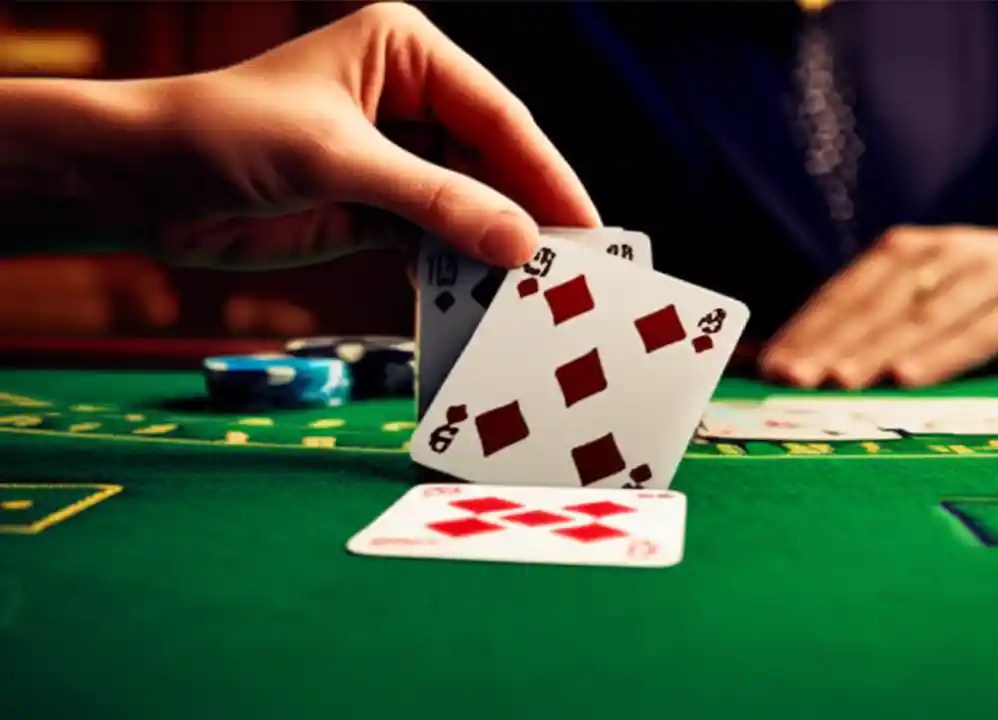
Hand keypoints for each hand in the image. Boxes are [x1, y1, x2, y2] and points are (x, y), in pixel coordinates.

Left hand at [142, 2, 597, 268]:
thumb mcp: (340, 162)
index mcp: (408, 53)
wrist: (142, 182)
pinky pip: (433, 238)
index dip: (546, 174)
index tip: (585, 227)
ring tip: (530, 294)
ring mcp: (395, 156)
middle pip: (492, 164)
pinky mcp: (375, 206)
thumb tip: (518, 242)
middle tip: (570, 272)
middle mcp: (410, 99)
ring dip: (489, 248)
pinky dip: (451, 268)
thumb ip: (435, 202)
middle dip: (522, 216)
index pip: (499, 116)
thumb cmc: (227, 135)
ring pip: (467, 205)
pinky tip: (472, 298)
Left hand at [759, 226, 997, 387]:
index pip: (845, 292)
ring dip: (876, 351)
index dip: (807, 329)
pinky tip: (909, 378)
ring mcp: (984, 274)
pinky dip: (941, 356)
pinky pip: (977, 332)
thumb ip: (879, 316)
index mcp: (905, 250)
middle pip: (875, 304)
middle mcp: (940, 253)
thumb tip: (809, 360)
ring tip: (839, 381)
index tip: (772, 366)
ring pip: (920, 317)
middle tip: (792, 378)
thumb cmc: (983, 292)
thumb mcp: (931, 289)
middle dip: (829, 343)